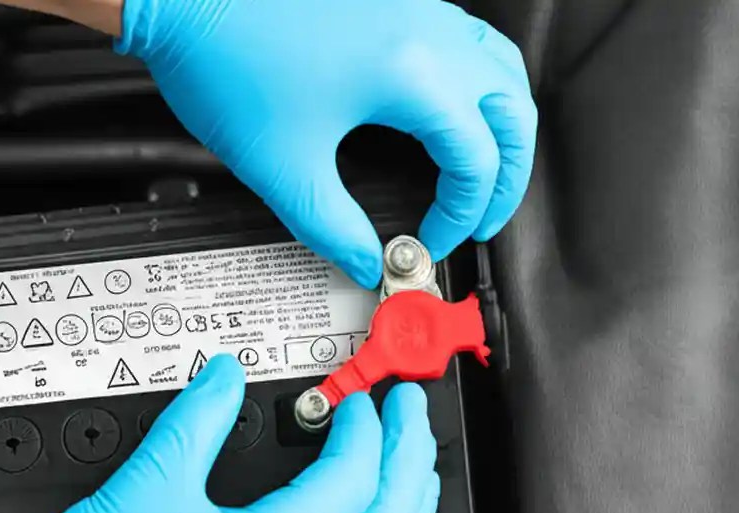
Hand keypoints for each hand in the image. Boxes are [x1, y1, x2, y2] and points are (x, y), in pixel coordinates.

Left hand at [117, 0, 536, 286]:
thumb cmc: (225, 60)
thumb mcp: (283, 168)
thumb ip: (333, 228)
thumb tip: (364, 261)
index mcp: (414, 76)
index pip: (477, 160)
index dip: (462, 214)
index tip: (433, 239)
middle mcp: (429, 35)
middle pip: (513, 112)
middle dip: (508, 176)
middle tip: (484, 217)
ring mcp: (416, 10)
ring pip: (502, 69)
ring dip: (504, 125)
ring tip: (487, 169)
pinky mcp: (395, 2)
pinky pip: (469, 42)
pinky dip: (480, 86)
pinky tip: (454, 111)